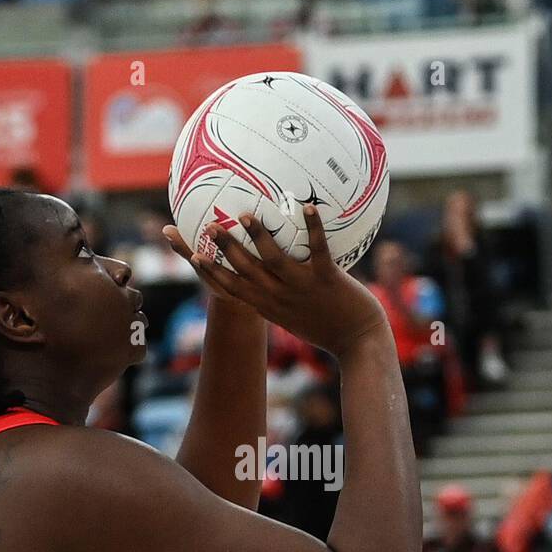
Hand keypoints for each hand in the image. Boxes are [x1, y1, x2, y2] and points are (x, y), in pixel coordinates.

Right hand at [162, 206, 387, 357]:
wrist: (358, 344)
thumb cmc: (328, 328)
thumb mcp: (294, 317)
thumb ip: (280, 298)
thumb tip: (271, 278)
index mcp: (269, 306)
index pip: (232, 288)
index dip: (211, 270)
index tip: (192, 254)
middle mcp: (280, 297)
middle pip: (246, 270)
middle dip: (225, 248)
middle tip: (210, 225)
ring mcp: (302, 288)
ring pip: (274, 260)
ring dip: (259, 237)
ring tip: (246, 215)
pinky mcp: (327, 280)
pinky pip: (318, 249)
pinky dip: (313, 228)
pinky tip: (308, 207)